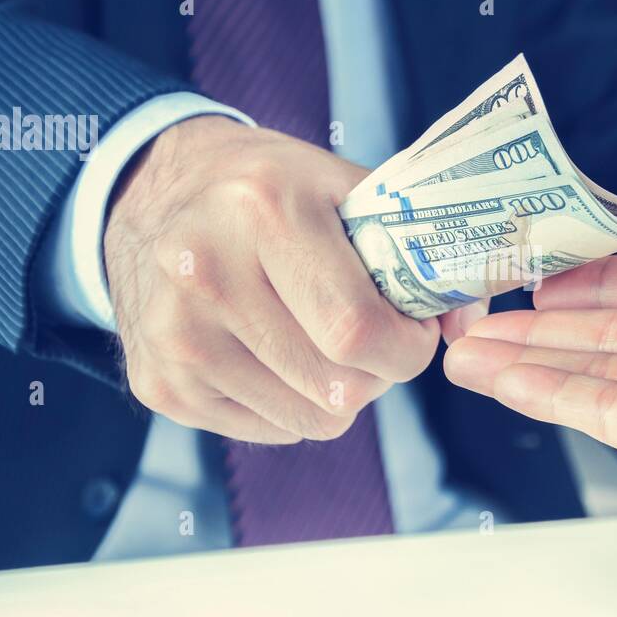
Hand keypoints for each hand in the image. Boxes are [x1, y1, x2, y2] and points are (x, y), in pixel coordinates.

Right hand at [105, 115, 438, 443]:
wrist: (152, 194)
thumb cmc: (266, 188)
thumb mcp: (342, 186)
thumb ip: (416, 250)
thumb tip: (464, 327)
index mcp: (262, 211)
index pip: (357, 331)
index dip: (406, 347)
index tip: (413, 330)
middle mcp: (205, 275)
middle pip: (338, 387)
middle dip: (380, 370)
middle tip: (371, 333)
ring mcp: (175, 337)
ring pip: (312, 419)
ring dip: (339, 391)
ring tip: (321, 337)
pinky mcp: (159, 383)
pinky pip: (272, 429)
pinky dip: (294, 402)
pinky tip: (276, 350)